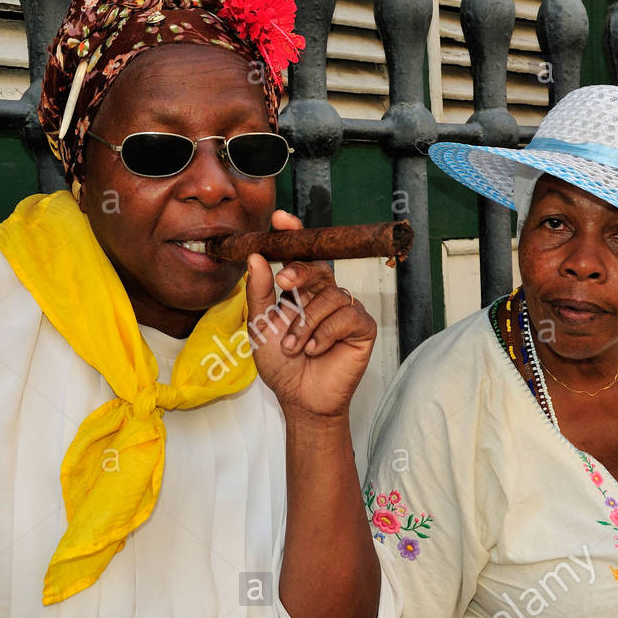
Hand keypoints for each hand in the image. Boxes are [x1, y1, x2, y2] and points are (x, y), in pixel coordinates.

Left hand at [245, 210, 376, 419]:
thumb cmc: (281, 365)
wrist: (299, 399)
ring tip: (294, 346)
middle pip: (319, 268)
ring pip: (331, 296)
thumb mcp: (260, 326)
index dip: (294, 235)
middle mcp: (325, 296)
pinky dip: (326, 332)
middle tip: (284, 284)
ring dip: (307, 322)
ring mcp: (346, 311)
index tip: (280, 219)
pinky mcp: (363, 328)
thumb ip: (259, 292)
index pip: (301, 256)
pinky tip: (315, 350)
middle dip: (300, 272)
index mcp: (301, 291)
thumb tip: (255, 257)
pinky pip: (348, 316)